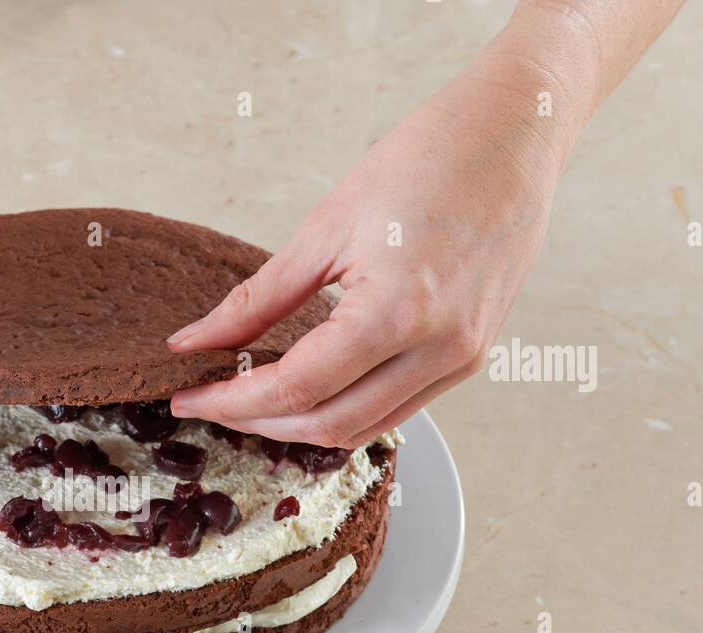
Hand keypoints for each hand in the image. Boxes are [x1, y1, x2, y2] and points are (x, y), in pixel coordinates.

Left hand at [168, 67, 562, 447]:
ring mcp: (461, 359)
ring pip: (362, 428)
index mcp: (397, 312)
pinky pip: (395, 410)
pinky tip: (306, 389)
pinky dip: (343, 410)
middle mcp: (439, 349)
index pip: (296, 388)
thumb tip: (193, 342)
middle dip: (257, 421)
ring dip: (298, 425)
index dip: (232, 401)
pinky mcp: (470, 357)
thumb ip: (256, 299)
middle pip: (327, 424)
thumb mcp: (325, 226)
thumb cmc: (425, 160)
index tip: (188, 396)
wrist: (515, 133)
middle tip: (210, 400)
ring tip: (249, 400)